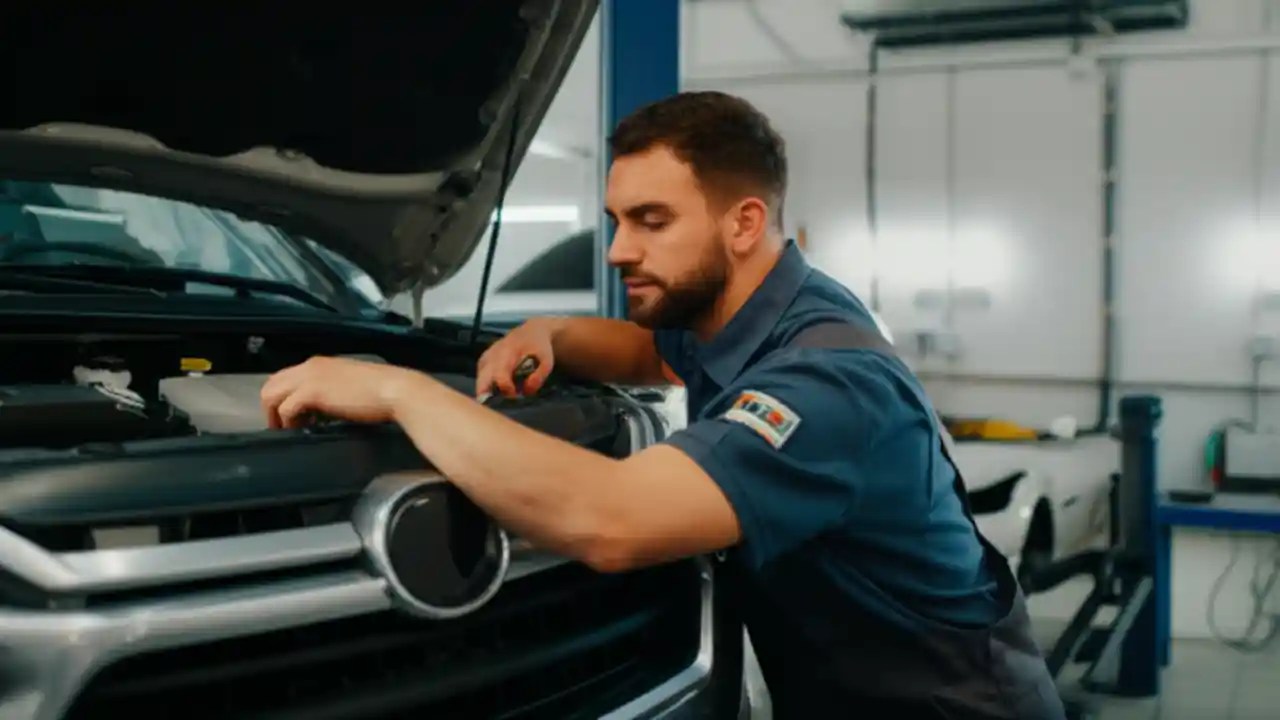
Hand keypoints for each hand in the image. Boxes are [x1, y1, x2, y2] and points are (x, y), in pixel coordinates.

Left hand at [260, 356, 425, 428]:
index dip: (282, 398)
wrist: (393, 390)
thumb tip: (320, 411)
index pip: (284, 377)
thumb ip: (331, 392)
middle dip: (271, 408)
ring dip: (275, 415)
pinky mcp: (312, 392)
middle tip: (282, 428)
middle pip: (271, 384)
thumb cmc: (379, 392)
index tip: (289, 418)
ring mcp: (309, 377)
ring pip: (272, 394)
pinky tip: (299, 430)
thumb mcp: (348, 386)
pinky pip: (286, 407)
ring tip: (287, 432)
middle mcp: (309, 366)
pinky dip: (288, 421)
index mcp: (318, 364)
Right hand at [474, 318, 557, 397]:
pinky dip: (485, 385)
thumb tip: (525, 392)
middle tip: (500, 404)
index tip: (515, 394)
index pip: (500, 375)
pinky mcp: (483, 359)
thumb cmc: (539, 348)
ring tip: (498, 398)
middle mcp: (492, 354)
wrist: (531, 332)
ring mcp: (486, 356)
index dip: (506, 389)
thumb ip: (538, 377)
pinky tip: (496, 390)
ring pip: (479, 380)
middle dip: (488, 396)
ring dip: (486, 392)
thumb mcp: (547, 361)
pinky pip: (480, 376)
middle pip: (482, 380)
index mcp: (508, 352)